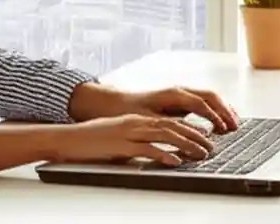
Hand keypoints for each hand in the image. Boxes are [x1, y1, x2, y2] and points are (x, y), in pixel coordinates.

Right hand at [53, 114, 214, 166]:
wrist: (68, 139)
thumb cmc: (92, 140)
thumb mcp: (120, 137)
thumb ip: (139, 141)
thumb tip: (157, 151)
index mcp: (138, 119)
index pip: (171, 121)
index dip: (190, 128)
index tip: (206, 136)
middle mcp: (136, 122)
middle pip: (173, 126)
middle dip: (195, 136)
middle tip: (210, 146)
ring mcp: (129, 133)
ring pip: (165, 135)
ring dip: (186, 145)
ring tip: (201, 153)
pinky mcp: (121, 145)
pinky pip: (147, 149)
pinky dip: (164, 154)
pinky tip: (176, 161)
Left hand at [131, 87, 241, 133]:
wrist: (119, 103)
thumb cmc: (133, 111)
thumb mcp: (151, 121)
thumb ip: (174, 125)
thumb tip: (197, 132)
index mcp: (174, 94)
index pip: (201, 103)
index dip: (214, 116)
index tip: (223, 128)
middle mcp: (180, 90)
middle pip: (210, 96)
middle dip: (225, 110)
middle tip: (234, 126)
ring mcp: (182, 92)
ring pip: (210, 96)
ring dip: (223, 108)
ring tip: (234, 123)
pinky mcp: (182, 99)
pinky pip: (204, 100)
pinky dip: (216, 108)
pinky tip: (222, 119)